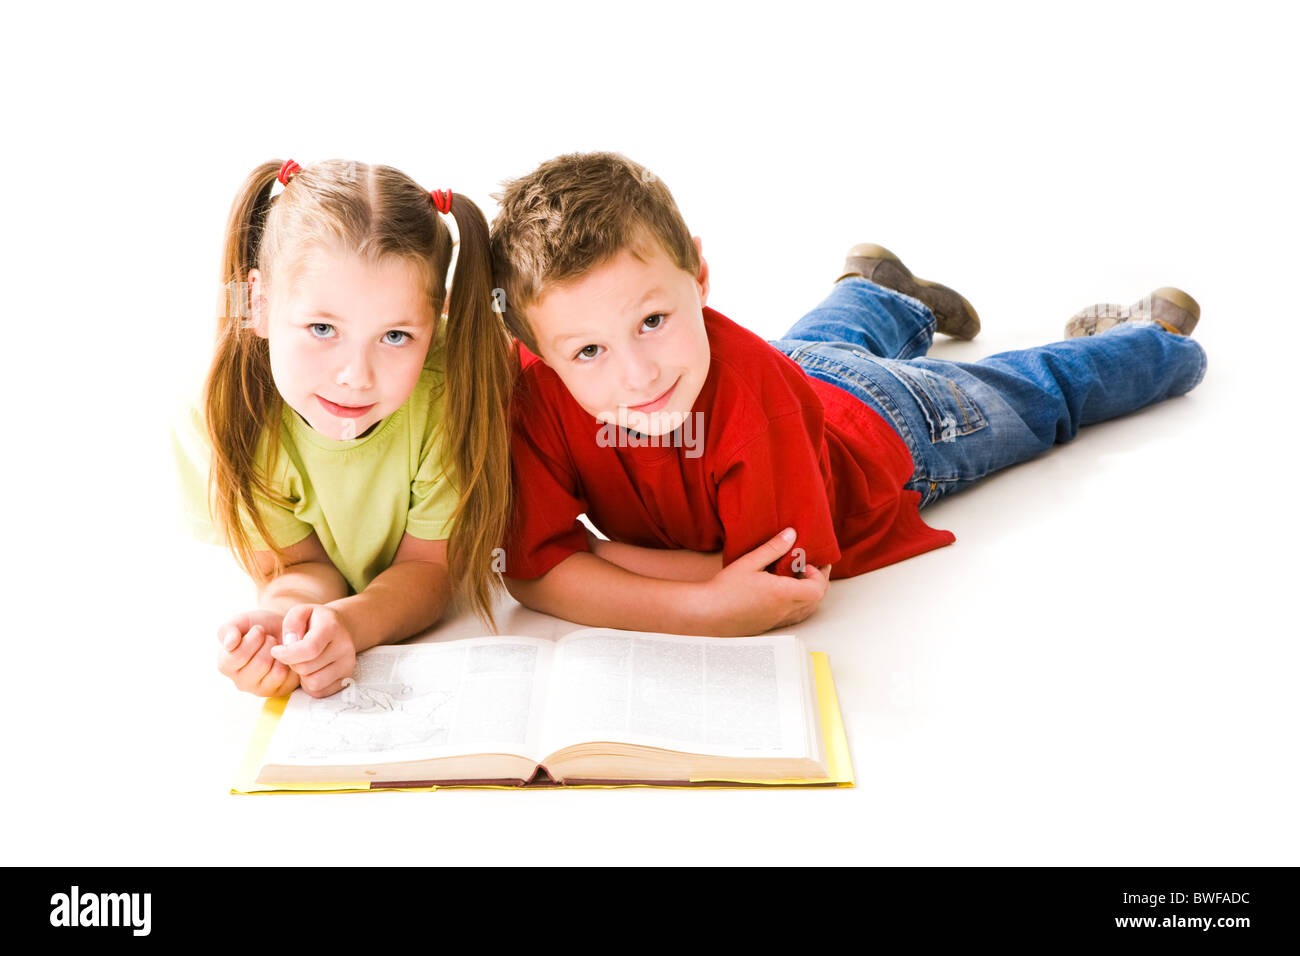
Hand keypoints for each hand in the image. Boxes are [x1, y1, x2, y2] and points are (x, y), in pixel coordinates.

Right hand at [216, 609, 299, 696]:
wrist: (281, 629)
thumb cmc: (259, 626)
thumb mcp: (240, 621)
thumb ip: (229, 630)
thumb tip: (229, 643)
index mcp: (226, 665)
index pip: (237, 656)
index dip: (251, 639)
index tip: (258, 629)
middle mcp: (241, 682)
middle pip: (260, 664)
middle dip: (268, 644)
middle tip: (268, 638)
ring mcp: (261, 689)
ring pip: (276, 673)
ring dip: (280, 653)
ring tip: (276, 647)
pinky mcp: (280, 691)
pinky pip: (289, 678)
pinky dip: (290, 662)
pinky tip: (285, 656)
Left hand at [268, 604, 357, 697]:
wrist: (341, 627)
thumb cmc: (315, 621)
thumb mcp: (300, 612)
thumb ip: (291, 624)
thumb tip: (290, 644)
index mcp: (332, 627)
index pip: (309, 649)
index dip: (287, 654)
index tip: (275, 651)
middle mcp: (344, 647)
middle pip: (306, 668)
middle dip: (292, 663)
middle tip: (293, 655)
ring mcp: (348, 664)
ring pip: (313, 683)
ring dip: (301, 676)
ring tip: (303, 663)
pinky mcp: (347, 678)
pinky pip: (320, 692)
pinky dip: (310, 685)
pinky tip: (311, 671)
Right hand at [700, 529, 830, 635]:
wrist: (707, 613)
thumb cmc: (725, 589)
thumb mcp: (749, 562)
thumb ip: (773, 548)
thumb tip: (791, 534)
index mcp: (783, 593)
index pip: (817, 588)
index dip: (818, 574)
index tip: (807, 563)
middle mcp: (784, 610)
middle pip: (817, 599)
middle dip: (817, 582)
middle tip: (807, 567)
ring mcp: (778, 620)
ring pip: (807, 610)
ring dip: (809, 594)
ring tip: (797, 579)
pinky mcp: (770, 626)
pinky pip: (795, 617)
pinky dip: (799, 605)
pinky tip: (784, 594)